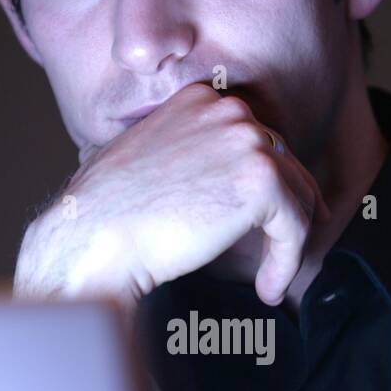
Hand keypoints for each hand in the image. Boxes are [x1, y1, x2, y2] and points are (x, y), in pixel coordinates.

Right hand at [13, 83, 329, 314]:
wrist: (94, 235)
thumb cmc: (106, 211)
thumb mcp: (147, 159)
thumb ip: (188, 155)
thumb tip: (218, 183)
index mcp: (199, 100)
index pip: (253, 138)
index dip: (269, 179)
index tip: (275, 212)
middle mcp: (228, 110)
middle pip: (283, 162)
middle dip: (291, 206)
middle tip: (290, 244)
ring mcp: (248, 141)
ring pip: (296, 195)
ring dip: (288, 242)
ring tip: (271, 279)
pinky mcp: (263, 182)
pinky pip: (295, 226)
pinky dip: (287, 262)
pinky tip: (268, 289)